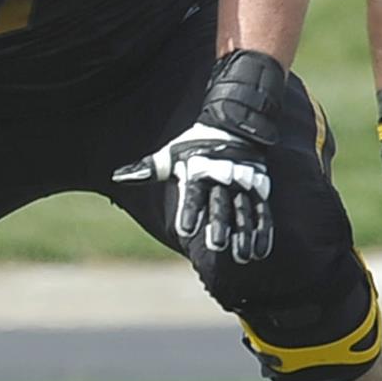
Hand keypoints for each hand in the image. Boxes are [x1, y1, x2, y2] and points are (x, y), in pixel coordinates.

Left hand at [113, 49, 284, 264]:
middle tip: (217, 245)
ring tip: (241, 256)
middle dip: (220, 224)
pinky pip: (263, 211)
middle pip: (221, 203)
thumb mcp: (171, 154)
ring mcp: (244, 183)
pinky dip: (263, 231)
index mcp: (199, 169)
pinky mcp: (260, 188)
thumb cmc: (195, 144)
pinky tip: (258, 251)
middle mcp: (223, 176)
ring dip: (243, 233)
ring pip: (244, 210)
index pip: (194, 194)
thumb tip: (118, 177)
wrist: (234, 124)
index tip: (184, 231)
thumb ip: (147, 169)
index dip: (189, 212)